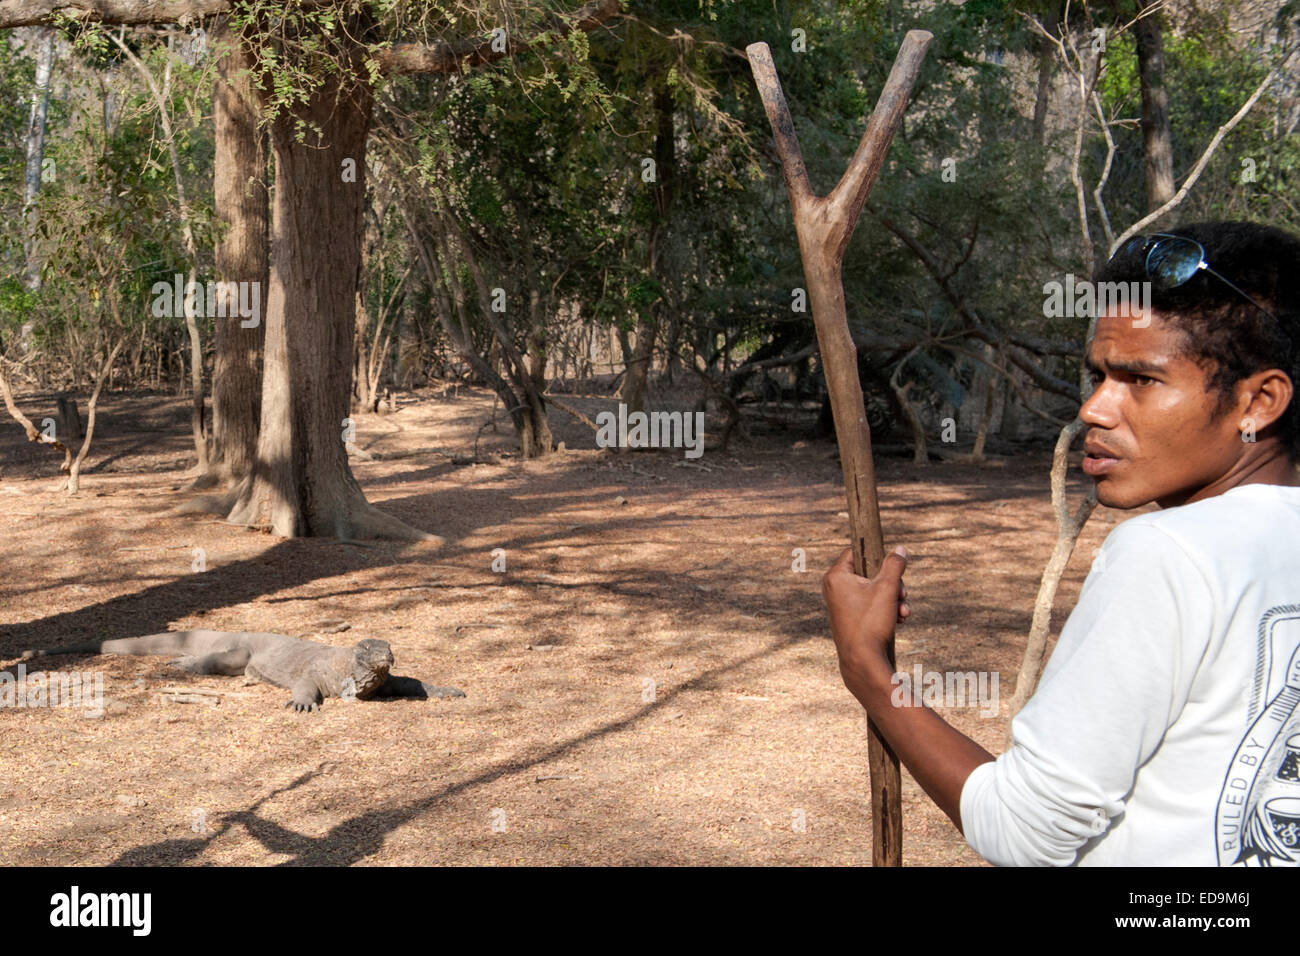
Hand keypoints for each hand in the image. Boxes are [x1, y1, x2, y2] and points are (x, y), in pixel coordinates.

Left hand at [821, 545, 909, 675]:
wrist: (862, 661)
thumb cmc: (870, 623)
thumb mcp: (887, 588)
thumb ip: (894, 565)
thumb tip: (900, 549)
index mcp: (836, 576)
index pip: (856, 551)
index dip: (876, 555)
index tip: (891, 563)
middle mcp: (834, 588)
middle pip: (869, 572)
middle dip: (892, 584)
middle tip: (902, 594)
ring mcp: (841, 603)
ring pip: (873, 590)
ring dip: (893, 598)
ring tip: (903, 612)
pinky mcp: (849, 616)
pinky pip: (870, 604)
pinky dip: (885, 609)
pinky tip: (899, 620)